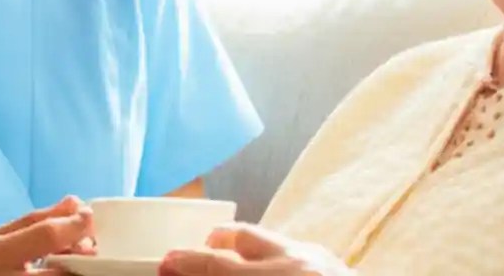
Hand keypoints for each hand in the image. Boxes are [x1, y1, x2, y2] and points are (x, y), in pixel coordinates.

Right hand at [0, 196, 95, 274]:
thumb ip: (32, 221)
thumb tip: (73, 202)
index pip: (48, 236)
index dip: (76, 223)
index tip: (87, 215)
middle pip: (67, 268)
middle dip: (85, 251)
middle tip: (87, 243)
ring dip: (78, 268)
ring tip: (71, 257)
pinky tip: (59, 269)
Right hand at [158, 224, 352, 275]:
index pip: (218, 265)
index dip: (187, 263)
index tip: (168, 264)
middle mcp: (298, 264)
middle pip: (242, 236)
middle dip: (214, 244)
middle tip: (195, 258)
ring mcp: (320, 259)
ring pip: (270, 241)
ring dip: (245, 252)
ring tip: (231, 267)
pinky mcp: (335, 264)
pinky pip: (295, 252)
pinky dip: (274, 261)